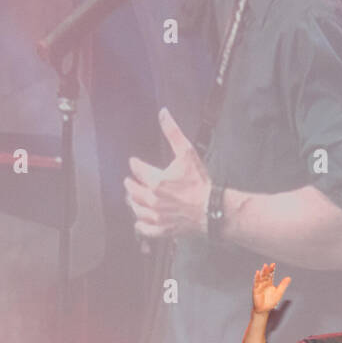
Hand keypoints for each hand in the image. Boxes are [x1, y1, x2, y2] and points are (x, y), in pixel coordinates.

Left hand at [123, 107, 210, 238]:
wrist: (211, 209)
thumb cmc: (200, 183)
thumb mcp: (187, 153)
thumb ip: (173, 133)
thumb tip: (163, 113)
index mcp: (155, 181)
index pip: (136, 170)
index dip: (135, 164)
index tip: (134, 162)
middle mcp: (152, 200)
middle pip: (132, 190)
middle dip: (130, 183)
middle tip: (130, 180)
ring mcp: (156, 216)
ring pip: (135, 208)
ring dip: (133, 201)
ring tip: (133, 197)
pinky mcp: (162, 229)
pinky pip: (144, 229)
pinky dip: (140, 224)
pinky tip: (140, 219)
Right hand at [252, 262, 291, 314]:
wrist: (264, 309)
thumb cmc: (271, 301)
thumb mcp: (279, 293)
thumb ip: (283, 285)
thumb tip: (289, 278)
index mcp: (270, 283)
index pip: (271, 274)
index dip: (272, 269)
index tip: (273, 264)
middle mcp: (264, 283)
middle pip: (266, 275)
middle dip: (267, 270)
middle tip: (269, 265)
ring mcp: (259, 286)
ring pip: (261, 277)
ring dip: (262, 272)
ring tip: (264, 266)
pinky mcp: (256, 289)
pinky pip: (256, 282)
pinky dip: (256, 277)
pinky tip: (257, 272)